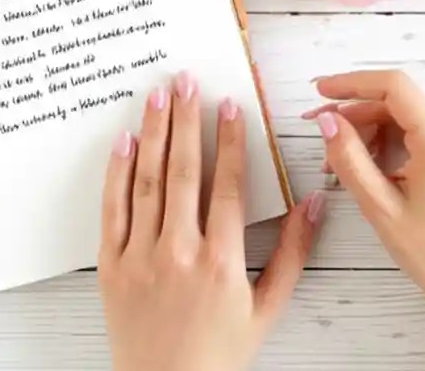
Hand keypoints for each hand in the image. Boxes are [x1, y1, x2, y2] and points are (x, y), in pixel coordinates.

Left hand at [100, 70, 324, 370]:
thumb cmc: (218, 354)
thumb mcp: (267, 307)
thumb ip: (292, 253)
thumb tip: (314, 204)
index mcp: (221, 261)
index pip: (226, 185)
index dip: (230, 140)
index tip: (231, 104)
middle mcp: (178, 253)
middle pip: (183, 172)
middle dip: (187, 120)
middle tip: (188, 81)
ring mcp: (139, 258)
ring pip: (147, 182)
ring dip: (152, 133)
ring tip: (157, 95)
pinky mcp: (110, 268)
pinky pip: (112, 211)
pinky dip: (117, 174)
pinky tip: (124, 142)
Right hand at [307, 70, 424, 370]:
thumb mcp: (380, 206)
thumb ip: (349, 157)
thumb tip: (327, 120)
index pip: (395, 87)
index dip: (352, 83)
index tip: (321, 91)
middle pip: (403, 103)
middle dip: (360, 115)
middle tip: (326, 136)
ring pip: (416, 117)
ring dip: (379, 130)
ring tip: (349, 160)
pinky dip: (403, 140)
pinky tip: (379, 165)